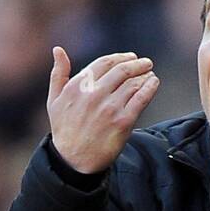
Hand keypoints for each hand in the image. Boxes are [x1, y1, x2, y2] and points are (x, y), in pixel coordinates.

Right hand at [47, 47, 159, 175]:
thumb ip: (58, 74)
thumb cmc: (64, 131)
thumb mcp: (55, 100)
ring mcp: (110, 107)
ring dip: (145, 75)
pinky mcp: (123, 122)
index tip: (130, 57)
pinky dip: (150, 87)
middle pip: (122, 70)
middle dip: (137, 64)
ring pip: (133, 83)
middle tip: (146, 63)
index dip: (121, 57)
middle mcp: (95, 94)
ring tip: (150, 74)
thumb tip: (58, 50)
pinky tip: (154, 82)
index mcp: (79, 86)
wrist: (73, 161)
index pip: (105, 62)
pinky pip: (141, 98)